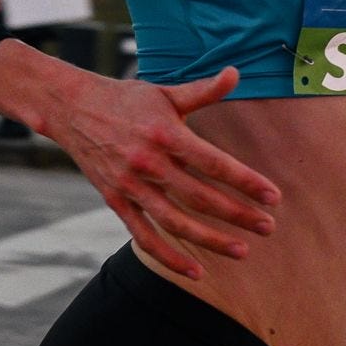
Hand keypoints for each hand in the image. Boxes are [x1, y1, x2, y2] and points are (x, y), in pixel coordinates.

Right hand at [43, 66, 279, 280]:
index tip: (273, 197)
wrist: (72, 109)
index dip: (246, 181)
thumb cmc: (126, 99)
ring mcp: (130, 185)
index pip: (214, 163)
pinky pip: (144, 236)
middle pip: (200, 197)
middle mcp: (148, 162)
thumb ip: (203, 90)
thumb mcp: (165, 93)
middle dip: (238, 214)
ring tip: (242, 250)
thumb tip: (235, 73)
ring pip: (176, 222)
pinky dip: (169, 257)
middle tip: (268, 227)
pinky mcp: (116, 201)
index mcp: (166, 133)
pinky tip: (196, 272)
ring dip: (210, 240)